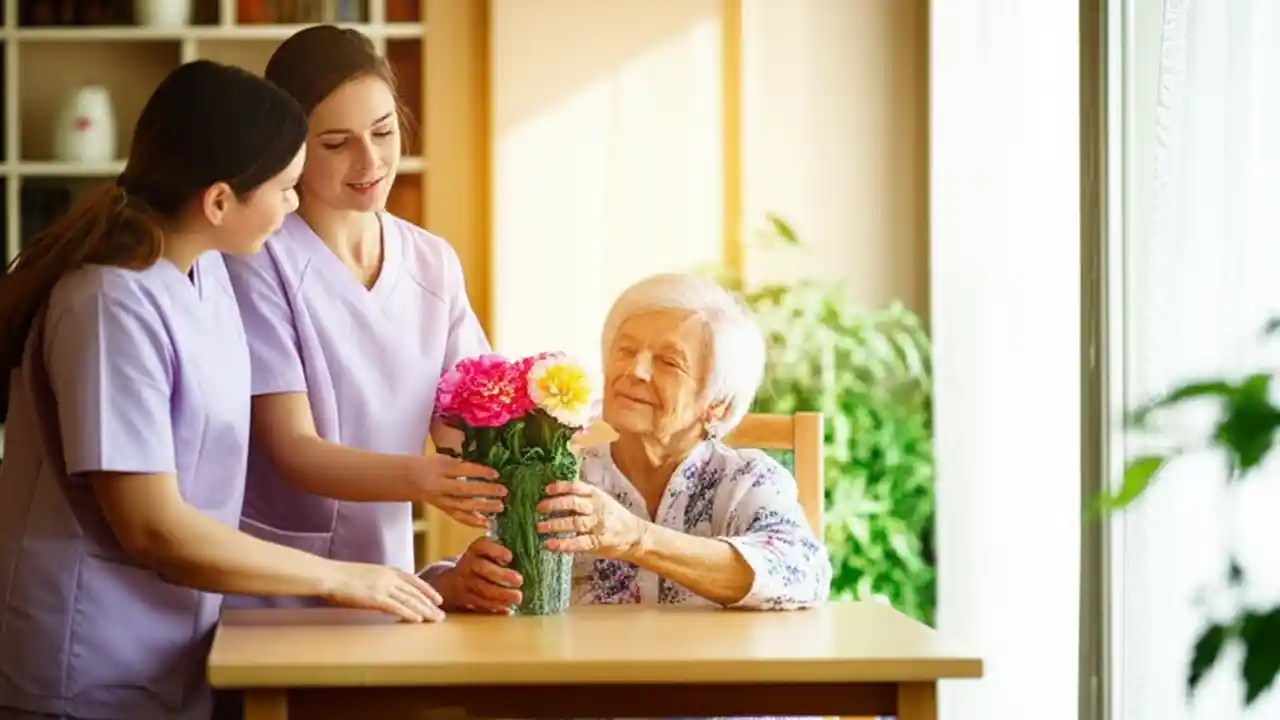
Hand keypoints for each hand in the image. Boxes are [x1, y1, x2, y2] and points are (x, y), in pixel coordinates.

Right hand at [322, 562, 445, 622]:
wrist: (329, 575)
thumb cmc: (343, 577)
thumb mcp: (368, 575)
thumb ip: (382, 582)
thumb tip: (390, 595)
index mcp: (388, 570)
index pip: (415, 580)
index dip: (428, 590)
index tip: (439, 599)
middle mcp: (389, 577)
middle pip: (415, 592)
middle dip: (430, 604)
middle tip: (442, 615)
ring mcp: (382, 586)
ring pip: (409, 600)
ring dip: (424, 611)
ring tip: (436, 619)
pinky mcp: (374, 597)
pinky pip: (396, 607)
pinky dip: (408, 613)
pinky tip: (417, 620)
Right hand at [417, 455, 505, 528]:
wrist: (407, 478)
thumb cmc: (427, 464)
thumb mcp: (441, 458)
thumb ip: (459, 463)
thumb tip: (483, 467)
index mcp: (439, 468)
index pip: (462, 469)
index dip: (479, 472)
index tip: (495, 473)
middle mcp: (439, 485)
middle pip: (464, 490)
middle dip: (484, 491)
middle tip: (503, 491)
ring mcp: (440, 499)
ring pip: (462, 506)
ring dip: (482, 507)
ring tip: (499, 507)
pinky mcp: (442, 508)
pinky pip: (457, 516)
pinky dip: (472, 521)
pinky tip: (485, 523)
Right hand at [435, 537, 523, 612]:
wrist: (451, 583)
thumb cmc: (480, 564)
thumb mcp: (486, 552)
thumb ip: (503, 550)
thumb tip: (533, 547)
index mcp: (475, 550)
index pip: (483, 546)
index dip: (496, 551)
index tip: (510, 557)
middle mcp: (469, 565)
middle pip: (483, 569)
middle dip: (502, 575)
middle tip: (520, 580)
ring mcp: (466, 583)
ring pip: (482, 590)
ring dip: (501, 595)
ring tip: (518, 597)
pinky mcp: (467, 600)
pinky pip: (480, 604)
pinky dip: (495, 607)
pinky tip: (507, 609)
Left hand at [536, 481, 645, 558]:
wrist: (636, 536)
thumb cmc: (614, 517)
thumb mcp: (601, 500)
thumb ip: (582, 498)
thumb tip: (555, 496)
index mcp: (596, 495)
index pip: (577, 487)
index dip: (561, 487)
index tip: (547, 489)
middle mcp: (597, 508)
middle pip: (573, 504)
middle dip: (554, 505)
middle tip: (539, 509)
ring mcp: (598, 526)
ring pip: (574, 523)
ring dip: (555, 525)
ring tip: (540, 527)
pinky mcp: (598, 542)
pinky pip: (578, 543)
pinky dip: (563, 544)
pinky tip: (550, 545)